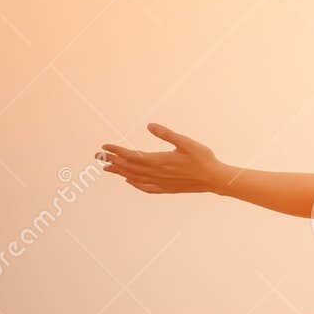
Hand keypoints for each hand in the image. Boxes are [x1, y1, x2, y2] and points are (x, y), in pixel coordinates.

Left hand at [97, 124, 224, 193]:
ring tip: (107, 168)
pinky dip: (135, 184)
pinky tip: (129, 181)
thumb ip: (166, 134)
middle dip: (112, 161)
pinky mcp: (167, 188)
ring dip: (119, 172)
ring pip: (134, 178)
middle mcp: (157, 173)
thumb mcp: (186, 142)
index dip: (116, 151)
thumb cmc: (203, 158)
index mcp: (159, 160)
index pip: (131, 155)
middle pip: (129, 167)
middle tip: (97, 157)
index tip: (104, 146)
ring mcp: (161, 182)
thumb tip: (149, 125)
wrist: (215, 178)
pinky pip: (146, 187)